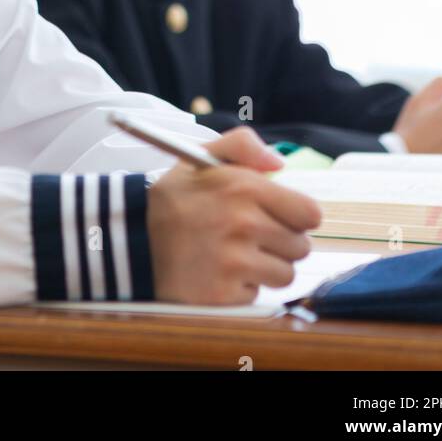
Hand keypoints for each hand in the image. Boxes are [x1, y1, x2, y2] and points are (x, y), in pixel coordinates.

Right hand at [146, 127, 320, 305]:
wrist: (132, 241)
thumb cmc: (174, 200)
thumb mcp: (200, 158)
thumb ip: (242, 145)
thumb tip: (280, 163)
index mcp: (244, 186)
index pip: (309, 213)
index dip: (297, 216)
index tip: (282, 218)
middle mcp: (244, 223)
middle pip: (301, 247)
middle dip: (281, 243)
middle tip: (252, 238)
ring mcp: (234, 262)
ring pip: (285, 275)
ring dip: (266, 268)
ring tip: (236, 255)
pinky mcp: (225, 295)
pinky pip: (257, 295)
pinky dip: (243, 288)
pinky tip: (219, 272)